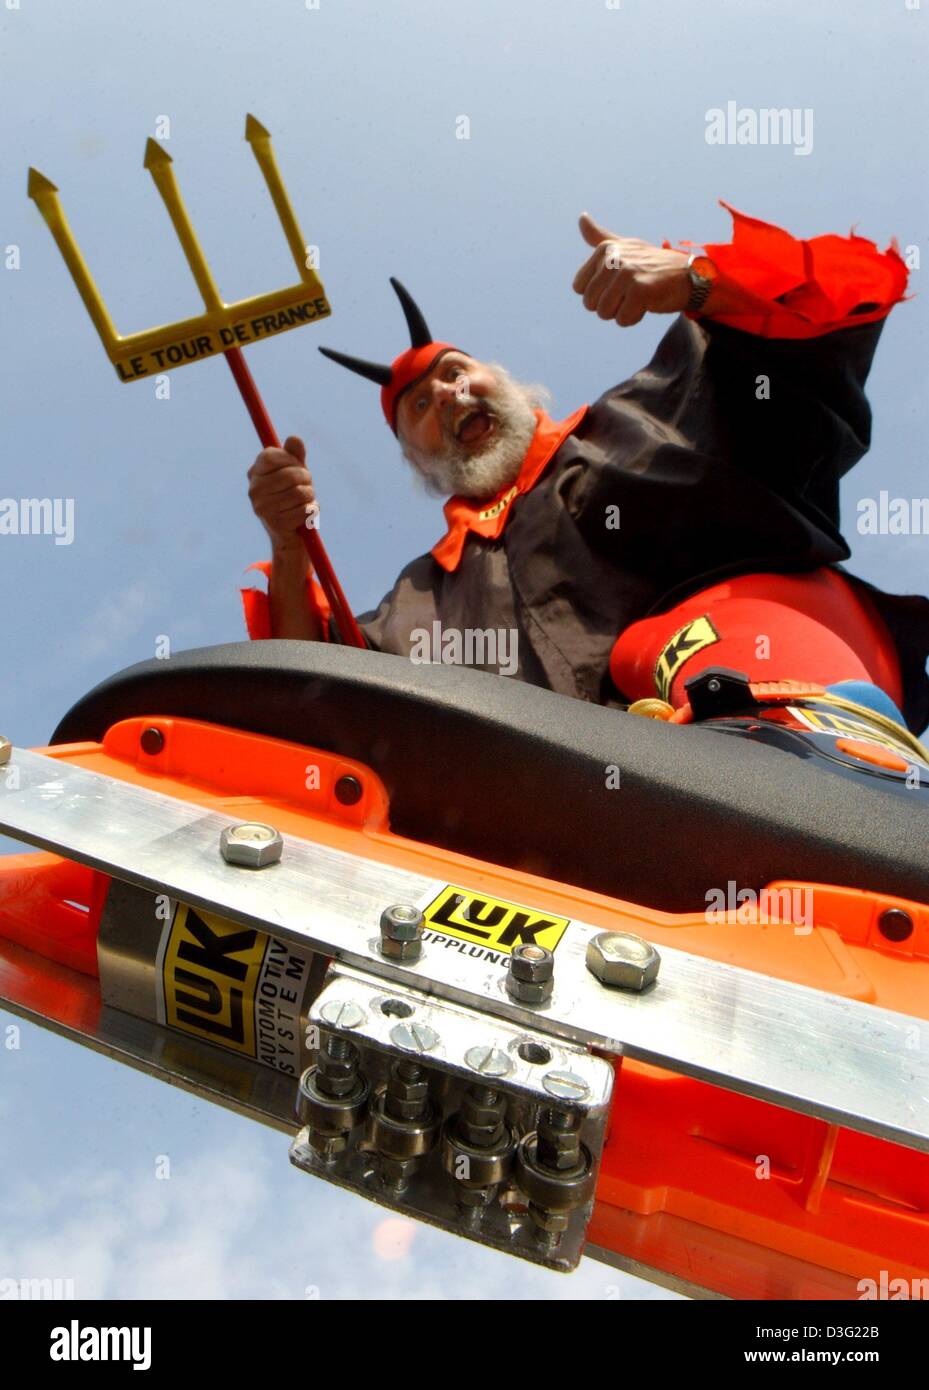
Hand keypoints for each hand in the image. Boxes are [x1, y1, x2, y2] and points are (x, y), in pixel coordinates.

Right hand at [247, 435, 317, 552]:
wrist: (291, 535)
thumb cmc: (293, 496)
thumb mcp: (296, 472)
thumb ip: (296, 455)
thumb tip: (294, 439)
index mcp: (255, 473)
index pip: (270, 456)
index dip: (290, 459)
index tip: (296, 466)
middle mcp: (254, 490)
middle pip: (290, 475)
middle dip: (307, 480)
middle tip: (306, 486)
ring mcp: (262, 508)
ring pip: (300, 493)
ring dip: (310, 496)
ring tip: (305, 502)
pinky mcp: (275, 524)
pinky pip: (305, 510)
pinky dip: (312, 511)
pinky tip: (305, 516)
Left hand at [572, 213, 690, 325]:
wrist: (689, 275)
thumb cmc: (653, 265)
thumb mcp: (625, 247)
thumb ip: (600, 237)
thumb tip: (581, 218)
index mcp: (605, 249)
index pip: (580, 288)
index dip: (598, 293)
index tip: (618, 284)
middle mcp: (613, 258)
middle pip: (590, 303)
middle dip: (609, 305)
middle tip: (630, 292)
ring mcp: (626, 273)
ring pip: (604, 313)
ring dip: (622, 312)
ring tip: (638, 297)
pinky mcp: (639, 290)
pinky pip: (622, 319)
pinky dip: (634, 318)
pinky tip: (647, 303)